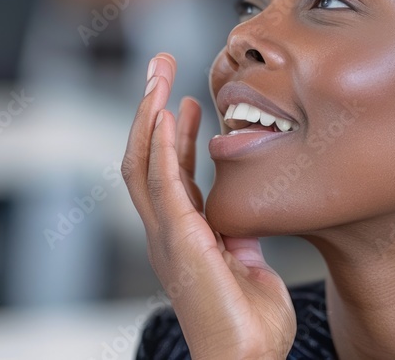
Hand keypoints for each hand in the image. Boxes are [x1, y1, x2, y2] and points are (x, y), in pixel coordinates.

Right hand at [122, 53, 296, 358]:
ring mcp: (168, 236)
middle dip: (149, 110)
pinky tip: (165, 113)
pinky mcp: (180, 240)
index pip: (169, 174)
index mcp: (183, 236)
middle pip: (144, 158)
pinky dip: (160, 144)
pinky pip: (163, 183)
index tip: (184, 102)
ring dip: (148, 113)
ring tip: (158, 74)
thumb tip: (246, 223)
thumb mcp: (250, 268)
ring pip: (143, 162)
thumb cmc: (252, 326)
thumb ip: (241, 240)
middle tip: (160, 67)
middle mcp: (167, 232)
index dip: (172, 135)